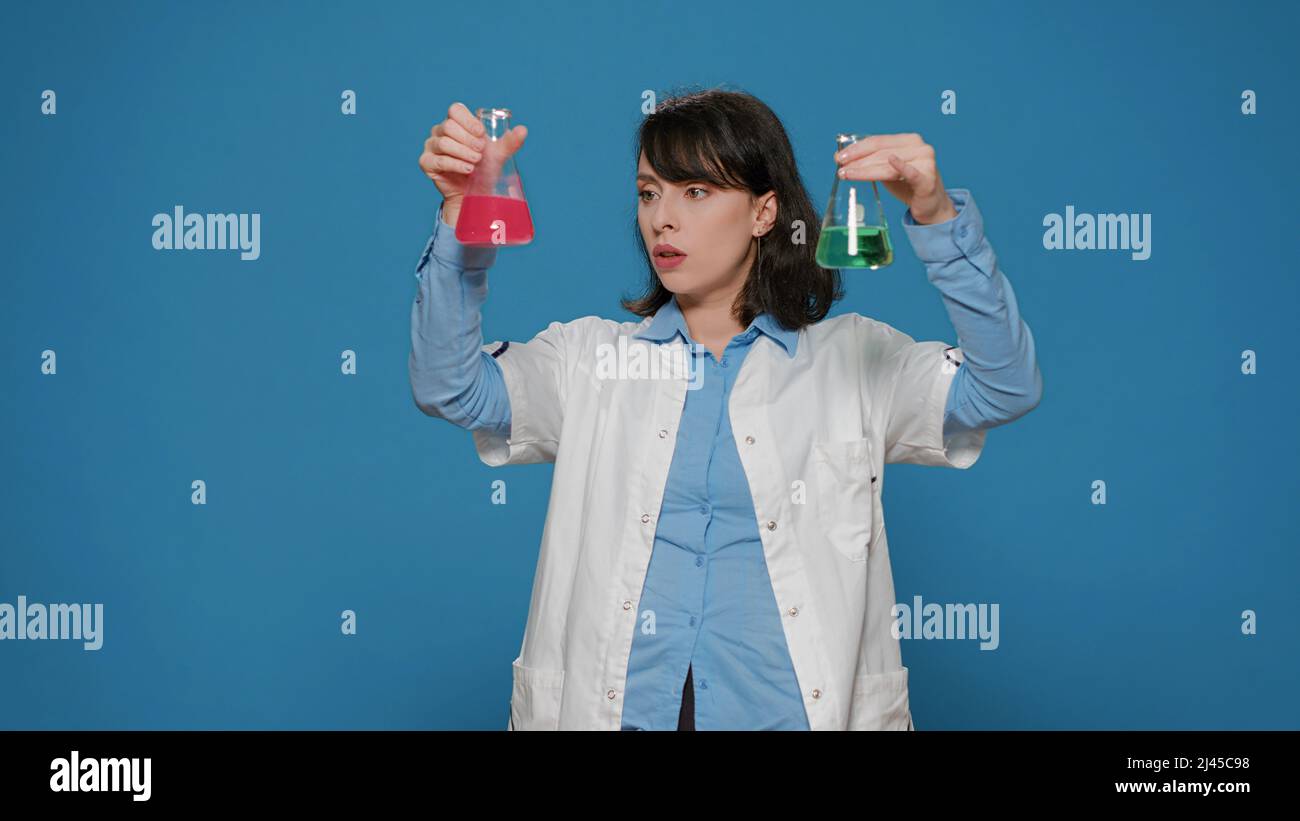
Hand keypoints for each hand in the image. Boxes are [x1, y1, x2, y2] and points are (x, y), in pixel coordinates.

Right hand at [419, 102, 527, 226]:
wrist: (475, 194)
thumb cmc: (485, 170)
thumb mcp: (499, 154)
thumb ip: (510, 142)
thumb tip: (523, 130)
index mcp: (455, 122)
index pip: (455, 110)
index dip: (469, 121)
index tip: (482, 134)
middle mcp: (440, 131)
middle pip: (449, 126)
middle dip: (468, 140)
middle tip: (481, 153)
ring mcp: (431, 146)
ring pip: (443, 143)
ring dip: (463, 153)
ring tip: (475, 162)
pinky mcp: (426, 163)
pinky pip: (438, 160)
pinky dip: (455, 165)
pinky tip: (467, 170)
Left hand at [833, 133, 956, 224]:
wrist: (931, 205)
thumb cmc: (908, 185)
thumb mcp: (887, 170)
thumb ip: (869, 161)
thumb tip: (840, 156)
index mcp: (908, 140)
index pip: (877, 141)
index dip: (857, 148)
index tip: (839, 157)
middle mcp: (919, 147)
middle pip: (881, 152)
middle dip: (858, 160)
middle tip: (840, 168)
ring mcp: (925, 161)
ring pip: (888, 164)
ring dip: (865, 170)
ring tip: (848, 174)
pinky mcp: (927, 178)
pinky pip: (911, 172)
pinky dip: (901, 167)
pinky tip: (892, 161)